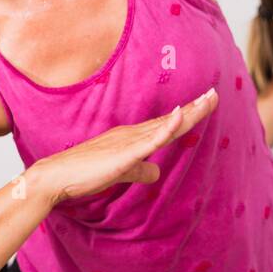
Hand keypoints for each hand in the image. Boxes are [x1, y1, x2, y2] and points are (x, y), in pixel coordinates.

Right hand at [34, 88, 218, 205]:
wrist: (57, 176)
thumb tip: (156, 173)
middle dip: (194, 109)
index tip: (204, 104)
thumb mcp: (119, 173)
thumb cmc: (83, 174)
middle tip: (215, 94)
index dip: (186, 115)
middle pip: (170, 121)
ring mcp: (128, 142)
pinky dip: (166, 128)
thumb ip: (139, 171)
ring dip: (188, 114)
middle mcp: (132, 134)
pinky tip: (179, 117)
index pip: (165, 126)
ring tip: (208, 100)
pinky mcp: (123, 154)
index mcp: (131, 138)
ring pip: (165, 127)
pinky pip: (149, 141)